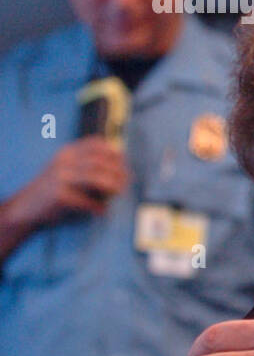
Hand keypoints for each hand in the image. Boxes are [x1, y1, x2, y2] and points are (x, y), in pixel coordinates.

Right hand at [5, 138, 127, 229]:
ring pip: (96, 179)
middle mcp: (63, 162)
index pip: (96, 144)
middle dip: (118, 173)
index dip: (114, 153)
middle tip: (126, 183)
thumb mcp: (67, 167)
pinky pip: (87, 201)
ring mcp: (60, 178)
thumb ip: (88, 163)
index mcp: (67, 152)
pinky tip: (102, 211)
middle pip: (100, 163)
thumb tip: (123, 167)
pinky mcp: (59, 196)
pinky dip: (98, 207)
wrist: (26, 206)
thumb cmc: (54, 187)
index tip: (124, 164)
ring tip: (118, 194)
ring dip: (113, 188)